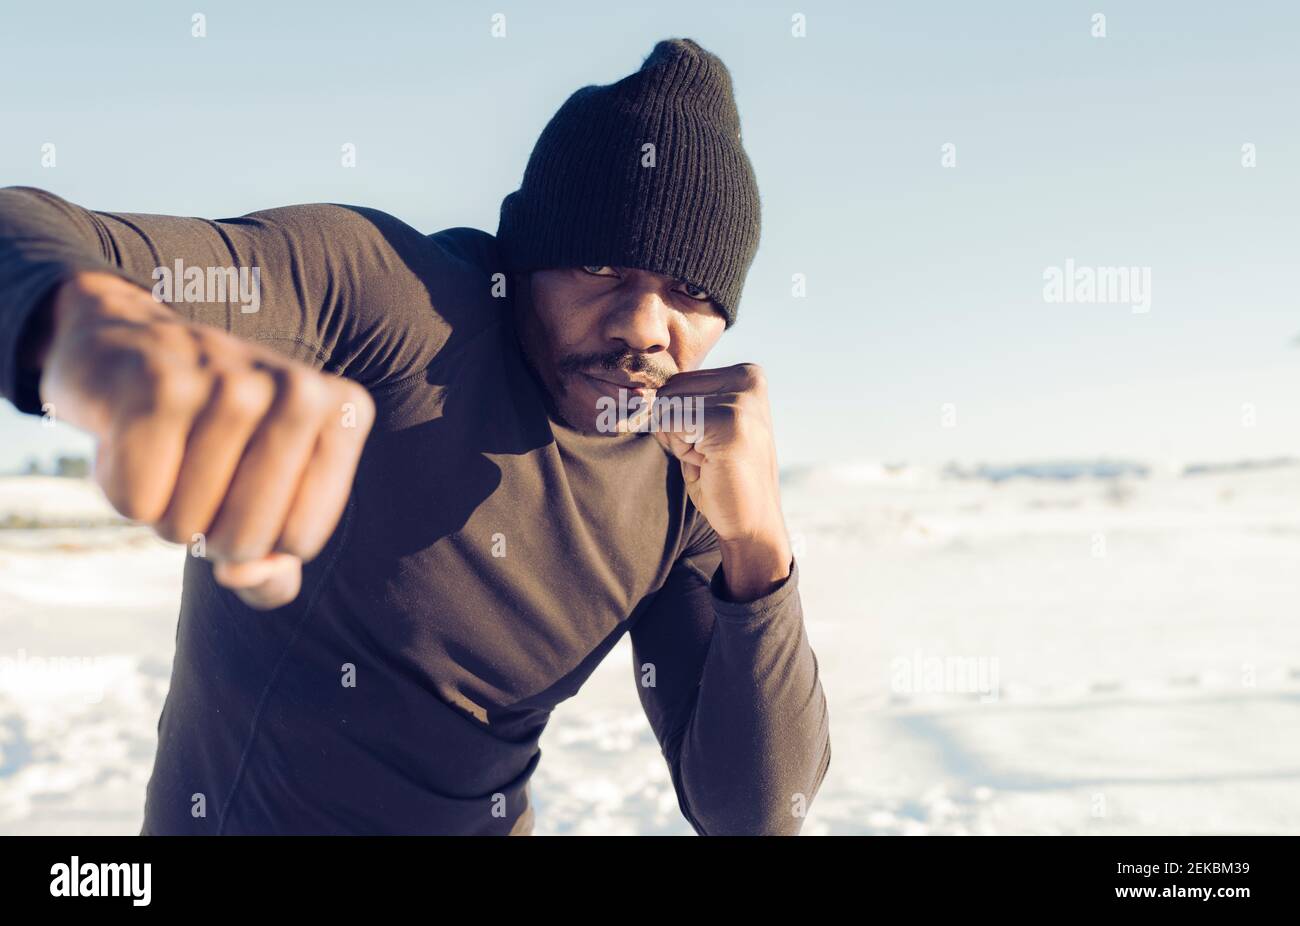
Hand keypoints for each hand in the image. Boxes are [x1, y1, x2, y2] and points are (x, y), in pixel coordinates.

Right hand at [36, 272, 375, 608]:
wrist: (125, 345)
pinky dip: (118, 489)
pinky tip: (128, 435)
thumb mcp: (264, 498)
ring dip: (161, 509)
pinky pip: (135, 503)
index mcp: (344, 411)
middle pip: (247, 540)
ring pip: (185, 528)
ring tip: (166, 448)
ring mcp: (232, 382)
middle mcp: (300, 389)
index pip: (300, 541)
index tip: (244, 487)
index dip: (259, 539)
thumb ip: (273, 567)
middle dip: (207, 534)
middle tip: (197, 473)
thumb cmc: (208, 436)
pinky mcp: (157, 384)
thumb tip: (248, 575)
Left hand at [651, 363, 791, 600]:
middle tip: (708, 456)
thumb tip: (634, 390)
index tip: (707, 444)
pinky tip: (709, 465)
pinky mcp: (730, 421)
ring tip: (711, 460)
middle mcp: (749, 379)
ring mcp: (742, 400)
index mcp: (747, 374)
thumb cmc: (721, 476)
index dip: (676, 419)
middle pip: (669, 391)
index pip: (676, 381)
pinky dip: (681, 450)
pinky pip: (670, 422)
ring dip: (679, 442)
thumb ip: (679, 402)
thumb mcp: (701, 427)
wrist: (751, 523)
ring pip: (667, 407)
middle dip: (675, 429)